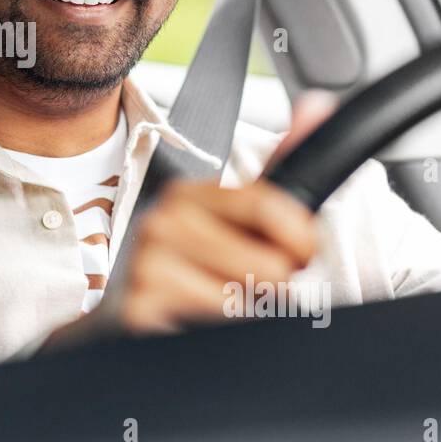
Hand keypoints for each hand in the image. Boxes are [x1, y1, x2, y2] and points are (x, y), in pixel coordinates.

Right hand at [39, 91, 335, 349]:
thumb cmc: (189, 271)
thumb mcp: (232, 218)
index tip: (294, 255)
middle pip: (271, 265)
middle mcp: (161, 222)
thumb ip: (279, 167)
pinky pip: (218, 328)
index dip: (301, 243)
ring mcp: (146, 267)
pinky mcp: (140, 311)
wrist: (122, 320)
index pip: (274, 207)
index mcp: (187, 194)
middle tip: (244, 288)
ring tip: (216, 308)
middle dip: (274, 287)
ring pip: (247, 302)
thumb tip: (317, 104)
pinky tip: (196, 325)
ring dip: (246, 315)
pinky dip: (221, 337)